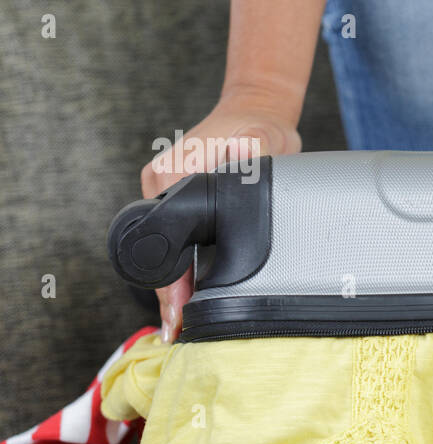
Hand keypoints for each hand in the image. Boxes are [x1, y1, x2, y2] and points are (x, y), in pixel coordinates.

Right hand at [141, 99, 300, 341]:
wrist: (258, 112)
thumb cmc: (260, 127)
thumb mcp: (261, 140)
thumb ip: (250, 154)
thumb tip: (242, 159)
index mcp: (171, 175)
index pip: (163, 240)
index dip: (171, 283)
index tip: (178, 314)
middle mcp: (160, 185)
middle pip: (161, 251)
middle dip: (172, 294)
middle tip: (182, 331)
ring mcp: (167, 194)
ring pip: (170, 250)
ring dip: (180, 285)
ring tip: (188, 323)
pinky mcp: (181, 200)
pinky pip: (181, 241)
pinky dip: (189, 270)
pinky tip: (199, 298)